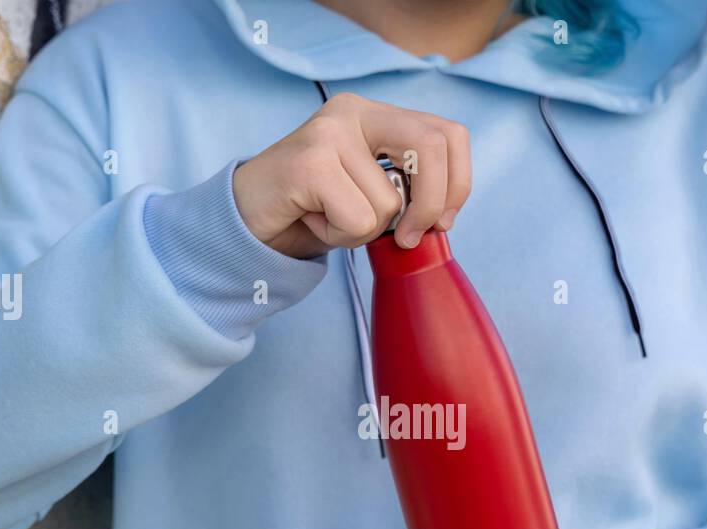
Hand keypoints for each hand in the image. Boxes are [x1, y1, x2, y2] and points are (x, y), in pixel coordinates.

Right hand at [232, 92, 470, 258]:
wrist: (248, 220)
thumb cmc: (313, 211)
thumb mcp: (371, 194)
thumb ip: (409, 189)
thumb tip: (445, 215)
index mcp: (376, 114)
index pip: (449, 135)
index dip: (458, 184)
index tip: (442, 222)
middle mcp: (354, 111)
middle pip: (432, 149)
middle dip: (431, 206)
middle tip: (406, 238)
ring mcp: (330, 132)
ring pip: (390, 202)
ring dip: (364, 230)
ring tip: (330, 218)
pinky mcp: (310, 161)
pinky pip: (359, 217)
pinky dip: (341, 235)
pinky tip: (315, 220)